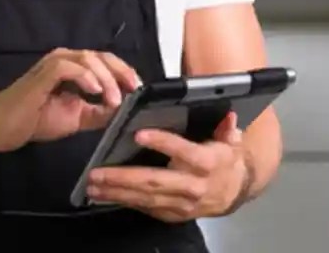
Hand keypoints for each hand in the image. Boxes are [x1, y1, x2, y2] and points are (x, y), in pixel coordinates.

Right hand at [0, 48, 141, 152]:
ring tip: (113, 100)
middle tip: (133, 91)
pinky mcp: (43, 72)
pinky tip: (94, 92)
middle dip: (122, 72)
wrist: (3, 128)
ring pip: (89, 58)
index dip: (125, 72)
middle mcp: (66, 59)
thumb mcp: (78, 117)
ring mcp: (54, 63)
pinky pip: (68, 67)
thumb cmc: (35, 119)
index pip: (107, 61)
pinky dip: (85, 77)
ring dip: (106, 78)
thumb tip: (124, 109)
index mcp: (75, 68)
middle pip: (102, 56)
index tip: (138, 90)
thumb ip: (100, 112)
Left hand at [86, 111, 252, 221]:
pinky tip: (106, 196)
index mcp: (207, 162)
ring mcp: (182, 203)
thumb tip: (227, 114)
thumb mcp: (230, 141)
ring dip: (117, 193)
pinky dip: (125, 202)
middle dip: (124, 177)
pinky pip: (146, 208)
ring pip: (146, 198)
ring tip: (94, 186)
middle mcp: (193, 185)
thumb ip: (226, 128)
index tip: (138, 134)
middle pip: (155, 181)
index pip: (184, 151)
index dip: (162, 143)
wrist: (234, 192)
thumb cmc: (225, 160)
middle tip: (98, 172)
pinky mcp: (173, 214)